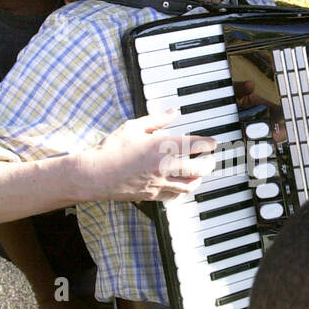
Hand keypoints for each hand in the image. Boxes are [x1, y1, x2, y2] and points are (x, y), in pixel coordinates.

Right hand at [82, 110, 216, 201]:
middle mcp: (165, 166)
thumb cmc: (112, 149)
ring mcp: (160, 183)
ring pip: (190, 185)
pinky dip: (183, 190)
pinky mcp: (153, 195)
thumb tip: (173, 112)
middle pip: (200, 168)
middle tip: (210, 158)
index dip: (209, 144)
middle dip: (209, 163)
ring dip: (199, 178)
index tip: (213, 143)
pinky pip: (175, 196)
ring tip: (200, 172)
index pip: (196, 146)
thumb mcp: (134, 127)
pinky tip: (182, 185)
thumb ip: (157, 120)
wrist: (95, 175)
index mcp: (162, 147)